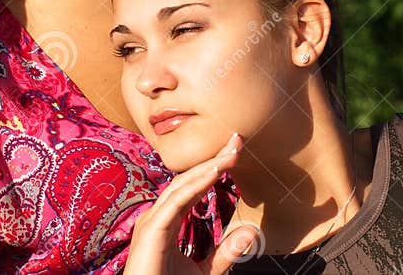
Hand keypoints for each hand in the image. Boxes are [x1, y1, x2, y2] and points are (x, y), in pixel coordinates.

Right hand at [124, 133, 258, 274]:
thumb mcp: (206, 270)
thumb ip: (225, 252)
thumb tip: (251, 232)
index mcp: (166, 222)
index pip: (192, 187)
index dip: (213, 168)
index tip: (235, 152)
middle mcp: (157, 217)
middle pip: (186, 180)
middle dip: (212, 159)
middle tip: (237, 140)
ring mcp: (151, 222)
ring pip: (181, 186)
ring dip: (207, 166)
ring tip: (230, 153)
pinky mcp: (152, 232)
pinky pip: (176, 202)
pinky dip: (196, 185)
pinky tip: (214, 173)